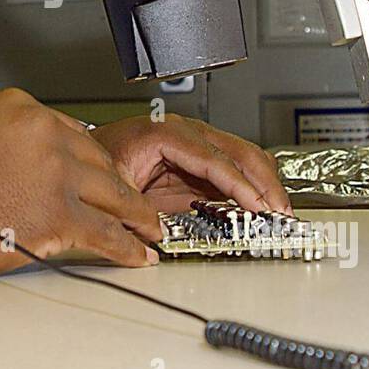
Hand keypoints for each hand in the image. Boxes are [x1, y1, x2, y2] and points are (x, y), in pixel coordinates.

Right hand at [0, 88, 162, 282]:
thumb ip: (6, 135)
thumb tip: (27, 156)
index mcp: (21, 108)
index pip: (73, 131)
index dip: (89, 160)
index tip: (99, 176)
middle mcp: (44, 133)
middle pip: (99, 160)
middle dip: (118, 186)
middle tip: (133, 204)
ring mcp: (57, 173)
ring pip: (114, 194)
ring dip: (137, 215)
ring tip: (149, 228)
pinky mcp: (59, 215)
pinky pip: (108, 232)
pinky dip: (128, 246)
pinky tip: (138, 253)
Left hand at [88, 113, 289, 215]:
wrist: (88, 154)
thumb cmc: (97, 160)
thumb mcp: (113, 187)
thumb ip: (136, 211)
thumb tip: (160, 234)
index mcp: (163, 134)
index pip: (213, 158)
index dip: (240, 184)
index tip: (259, 205)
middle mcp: (184, 133)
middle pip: (239, 151)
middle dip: (264, 182)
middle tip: (280, 212)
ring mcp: (195, 144)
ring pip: (243, 157)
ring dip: (263, 184)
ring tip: (276, 212)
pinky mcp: (199, 161)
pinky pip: (234, 170)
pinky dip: (251, 187)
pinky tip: (259, 206)